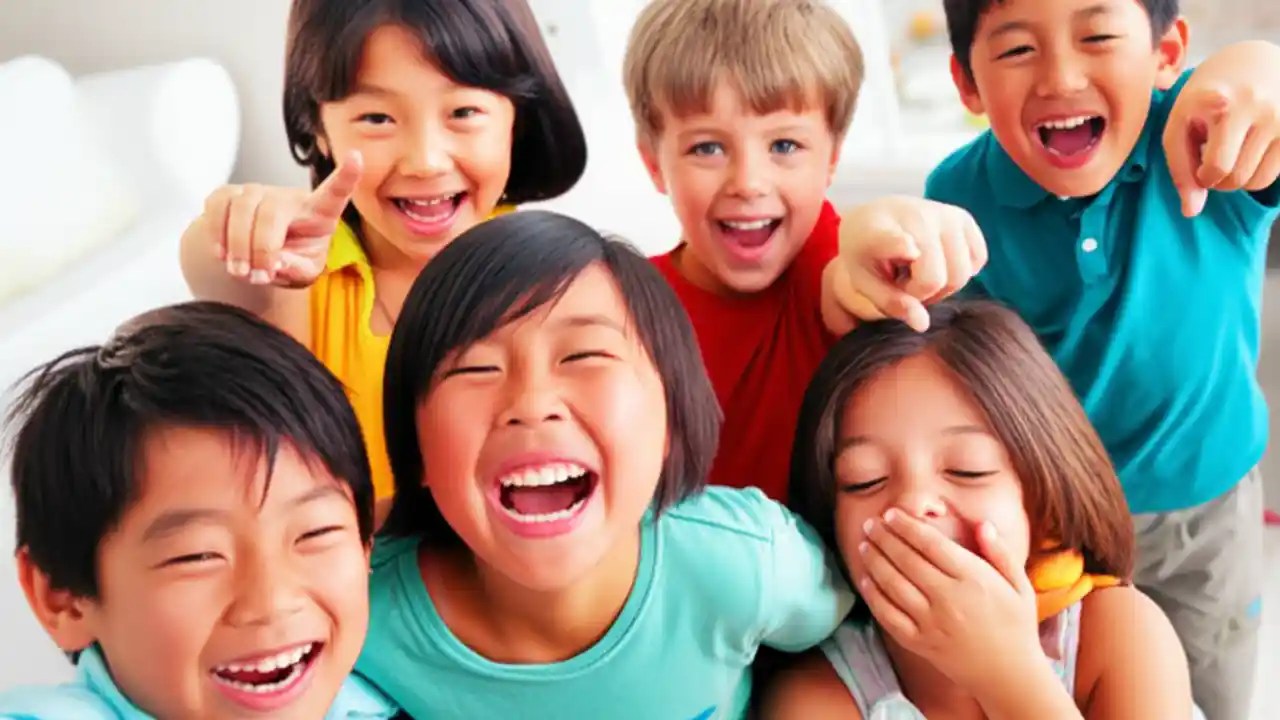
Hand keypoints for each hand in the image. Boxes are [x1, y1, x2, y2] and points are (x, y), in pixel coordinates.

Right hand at [197, 151, 363, 286]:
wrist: (259, 255)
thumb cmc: (292, 257)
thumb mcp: (304, 272)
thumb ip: (296, 269)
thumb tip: (275, 262)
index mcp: (319, 212)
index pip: (335, 192)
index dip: (346, 176)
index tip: (357, 158)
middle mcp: (288, 197)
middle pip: (271, 212)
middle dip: (261, 248)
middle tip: (257, 276)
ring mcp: (257, 191)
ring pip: (241, 208)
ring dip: (237, 245)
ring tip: (241, 271)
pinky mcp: (228, 193)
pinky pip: (217, 208)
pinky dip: (217, 234)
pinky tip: (224, 254)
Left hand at [831, 197, 985, 332]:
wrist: (870, 220)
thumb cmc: (863, 255)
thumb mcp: (862, 283)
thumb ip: (891, 303)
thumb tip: (923, 323)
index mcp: (879, 231)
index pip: (898, 240)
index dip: (902, 246)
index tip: (908, 249)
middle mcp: (918, 216)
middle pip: (941, 279)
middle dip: (923, 294)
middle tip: (903, 284)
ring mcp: (946, 214)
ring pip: (963, 273)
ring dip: (943, 285)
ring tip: (917, 274)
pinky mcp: (963, 217)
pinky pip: (978, 259)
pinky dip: (961, 271)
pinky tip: (937, 265)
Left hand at [857, 509, 1041, 696]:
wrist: (1010, 676)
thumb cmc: (1016, 626)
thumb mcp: (1019, 586)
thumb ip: (1000, 552)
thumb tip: (982, 523)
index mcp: (974, 580)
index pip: (931, 544)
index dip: (907, 526)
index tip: (891, 513)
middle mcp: (949, 599)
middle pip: (906, 560)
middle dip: (884, 537)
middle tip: (870, 523)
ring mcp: (931, 623)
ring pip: (893, 584)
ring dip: (874, 561)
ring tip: (864, 544)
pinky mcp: (919, 643)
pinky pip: (888, 615)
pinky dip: (873, 595)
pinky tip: (864, 579)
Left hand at [1165, 81, 1279, 216]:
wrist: (1255, 59)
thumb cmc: (1206, 96)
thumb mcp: (1180, 123)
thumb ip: (1180, 168)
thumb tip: (1191, 213)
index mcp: (1221, 103)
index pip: (1216, 167)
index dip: (1203, 177)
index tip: (1199, 164)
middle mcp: (1258, 107)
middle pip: (1236, 178)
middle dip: (1219, 180)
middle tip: (1213, 160)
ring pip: (1257, 181)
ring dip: (1238, 179)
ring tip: (1231, 154)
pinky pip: (1274, 174)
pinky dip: (1257, 172)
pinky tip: (1250, 150)